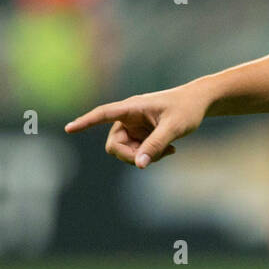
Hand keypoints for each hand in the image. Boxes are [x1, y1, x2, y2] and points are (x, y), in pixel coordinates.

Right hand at [64, 83, 208, 167]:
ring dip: (143, 157)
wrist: (199, 102)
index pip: (103, 114)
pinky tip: (170, 151)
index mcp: (132, 107)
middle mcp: (128, 117)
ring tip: (168, 151)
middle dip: (130, 156)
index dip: (85, 122)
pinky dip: (150, 155)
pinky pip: (136, 152)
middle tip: (152, 159)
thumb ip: (156, 145)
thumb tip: (139, 165)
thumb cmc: (187, 109)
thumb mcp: (174, 127)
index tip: (69, 129)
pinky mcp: (140, 134)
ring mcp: (134, 127)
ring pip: (126, 151)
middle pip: (114, 144)